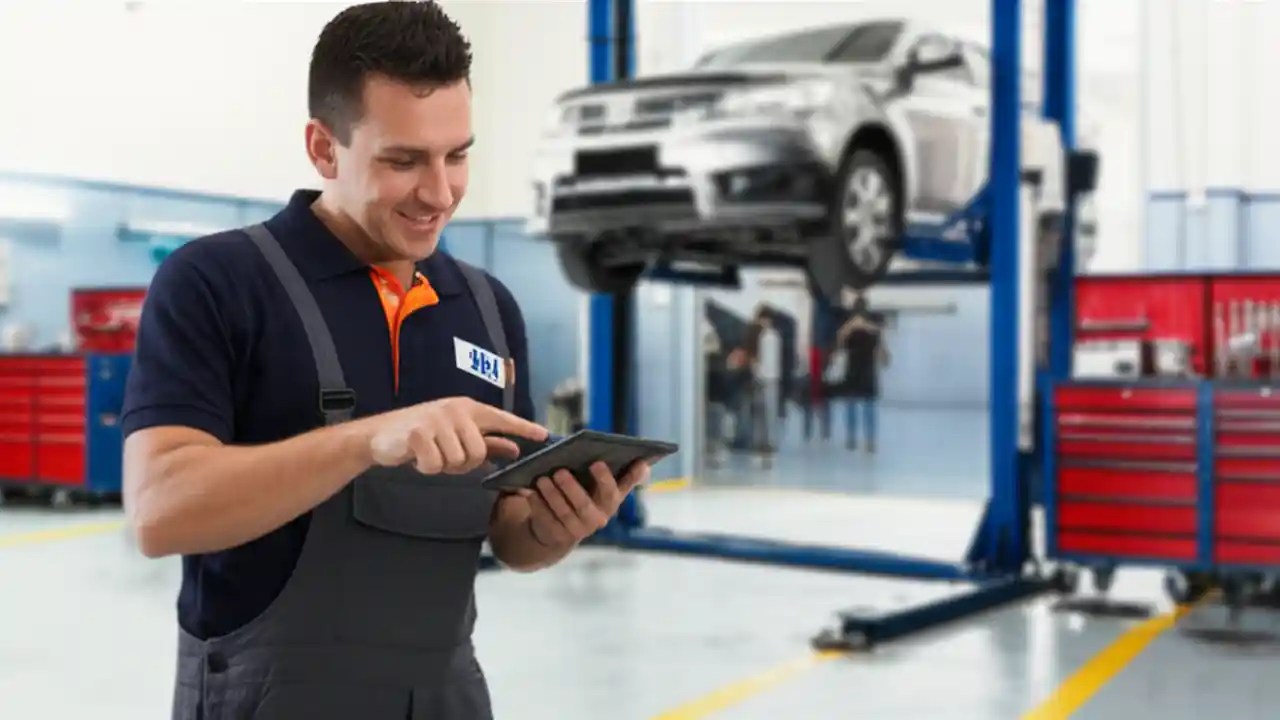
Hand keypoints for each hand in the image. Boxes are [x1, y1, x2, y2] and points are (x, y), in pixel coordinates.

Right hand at [365, 397, 547, 474]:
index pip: (501, 418)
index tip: (544, 435)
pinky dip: (426, 468)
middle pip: (478, 453)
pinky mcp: (418, 433)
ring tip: (430, 453)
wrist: (379, 435)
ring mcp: (436, 420)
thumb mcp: (456, 435)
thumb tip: (514, 448)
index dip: (523, 428)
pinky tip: (416, 457)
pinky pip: (435, 465)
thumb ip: (487, 441)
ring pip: (458, 461)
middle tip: (444, 456)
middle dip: (463, 463)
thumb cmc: (422, 435)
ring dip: (443, 466)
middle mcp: (455, 410)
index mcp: (467, 408)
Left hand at [520, 459, 652, 547]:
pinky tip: (530, 492)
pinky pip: (545, 519)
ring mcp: (575, 531)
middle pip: (584, 505)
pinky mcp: (556, 536)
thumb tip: (645, 464)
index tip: (596, 462)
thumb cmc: (589, 499)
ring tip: (541, 478)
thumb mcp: (607, 489)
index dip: (604, 478)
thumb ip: (627, 477)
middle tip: (559, 470)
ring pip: (562, 512)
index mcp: (610, 504)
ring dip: (551, 495)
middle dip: (571, 488)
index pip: (611, 492)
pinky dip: (537, 504)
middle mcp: (596, 520)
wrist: (565, 529)